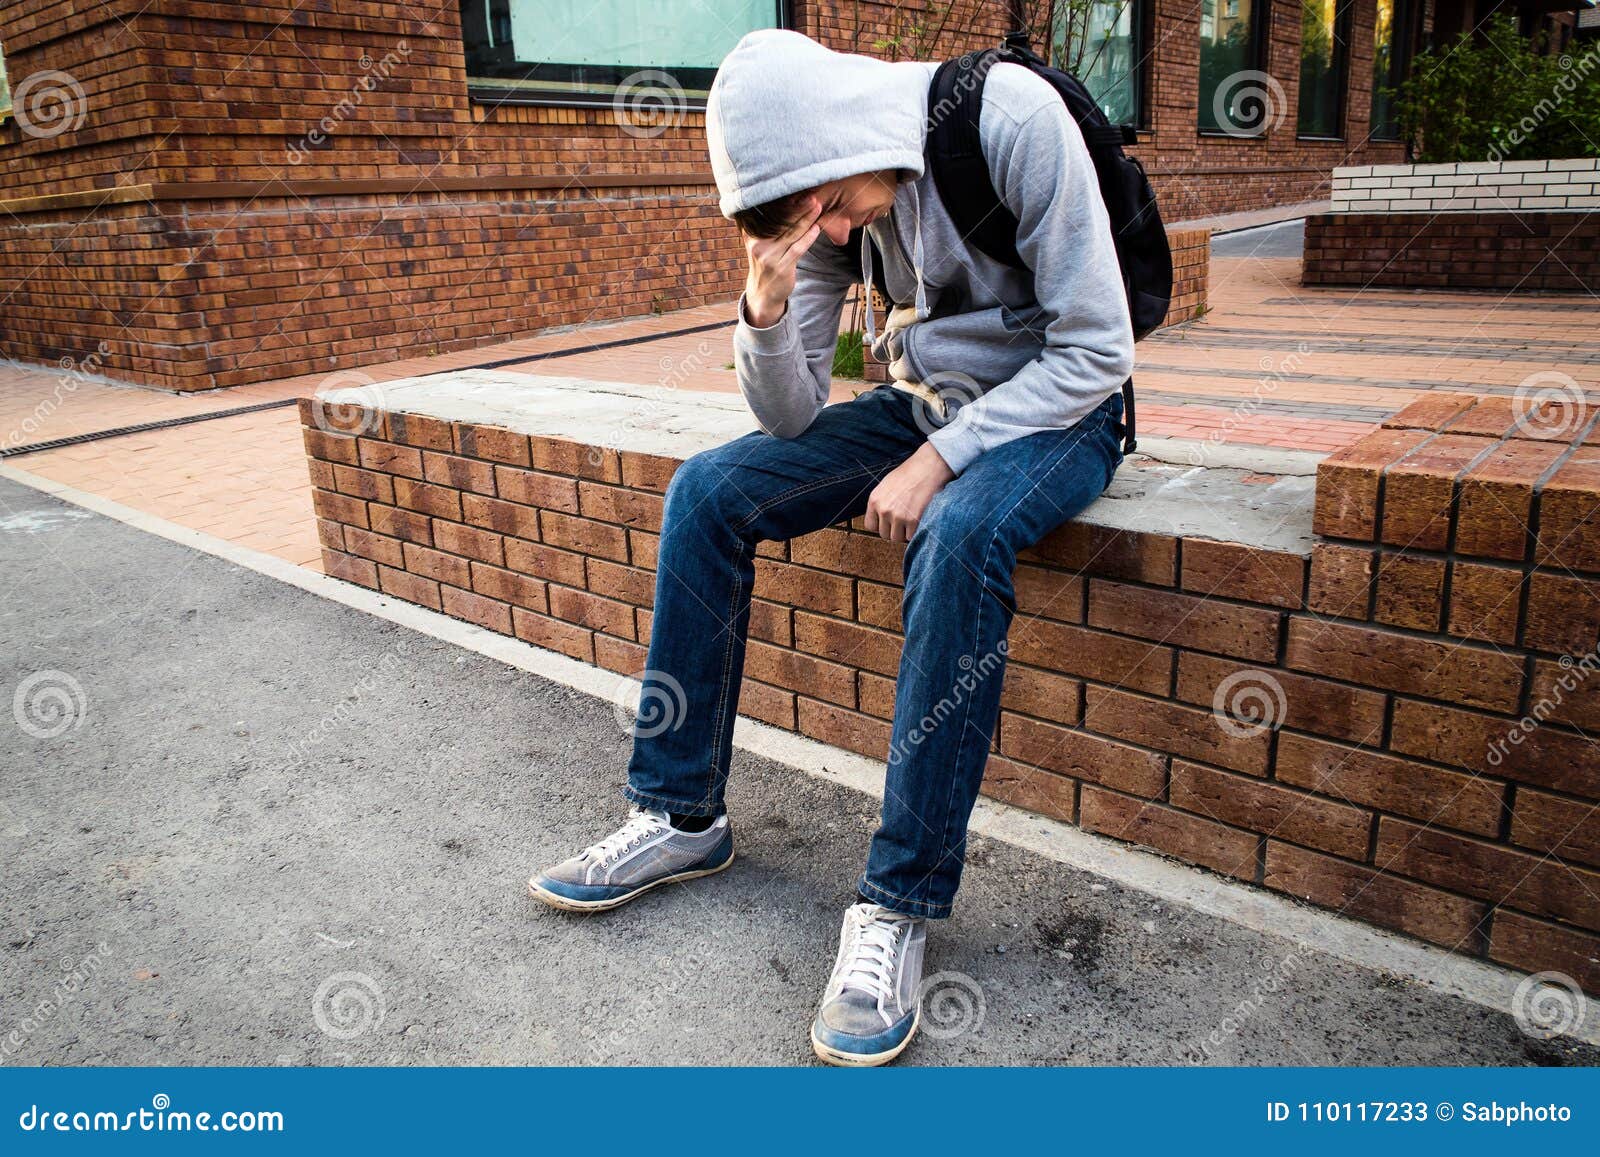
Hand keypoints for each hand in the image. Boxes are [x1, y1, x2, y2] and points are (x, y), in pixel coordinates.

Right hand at [742, 195, 822, 327]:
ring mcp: (769, 257)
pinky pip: (798, 249)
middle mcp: (758, 245)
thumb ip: (760, 226)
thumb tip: (771, 202)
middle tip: (811, 194)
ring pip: (791, 233)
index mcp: (751, 236)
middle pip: (781, 222)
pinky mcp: (782, 267)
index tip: (797, 190)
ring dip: (806, 219)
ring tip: (817, 207)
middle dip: (798, 207)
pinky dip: (808, 237)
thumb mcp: (756, 244)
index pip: (769, 215)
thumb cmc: (765, 263)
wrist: (763, 293)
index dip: (784, 203)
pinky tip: (816, 228)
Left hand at [865, 442, 955, 542]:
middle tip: (904, 521)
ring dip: (904, 533)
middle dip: (894, 530)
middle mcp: (883, 509)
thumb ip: (881, 502)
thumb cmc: (910, 474)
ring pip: (897, 538)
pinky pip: (911, 536)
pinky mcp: (913, 520)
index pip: (870, 526)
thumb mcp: (886, 485)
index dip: (881, 526)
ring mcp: (898, 516)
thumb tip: (881, 519)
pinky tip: (919, 520)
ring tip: (911, 521)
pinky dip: (915, 532)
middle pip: (884, 534)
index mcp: (874, 500)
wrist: (928, 467)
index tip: (889, 522)